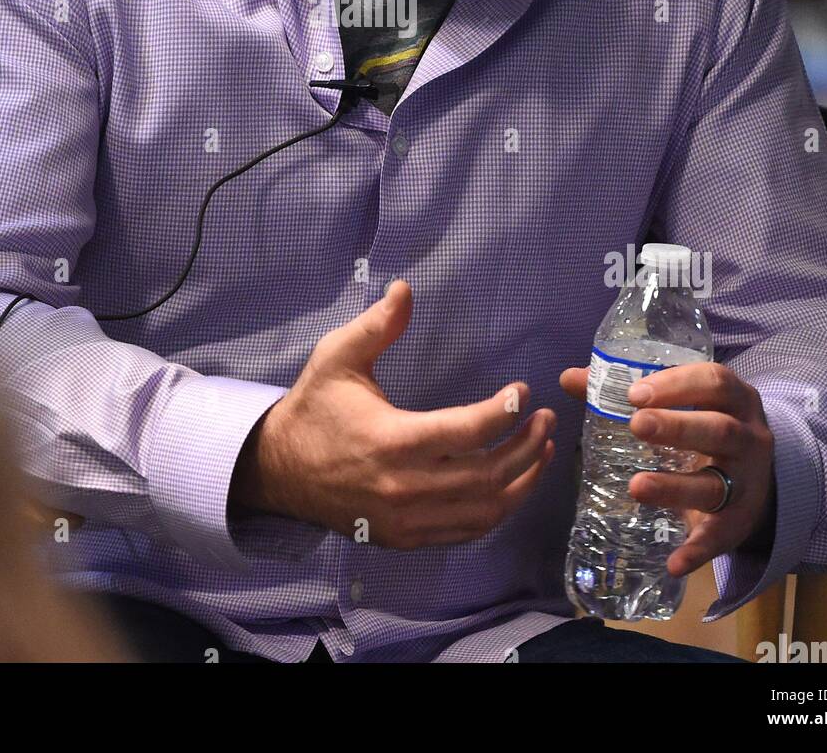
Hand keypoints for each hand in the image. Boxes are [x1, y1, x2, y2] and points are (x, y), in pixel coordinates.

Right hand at [231, 279, 557, 547]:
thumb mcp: (337, 357)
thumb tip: (404, 289)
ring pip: (484, 510)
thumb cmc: (314, 408)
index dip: (502, 411)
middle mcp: (404, 486)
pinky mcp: (407, 537)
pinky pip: (466, 530)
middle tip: (547, 419)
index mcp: (392, 440)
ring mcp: (407, 519)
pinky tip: (513, 483)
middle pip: (487, 474)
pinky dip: (497, 510)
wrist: (280, 470)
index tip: (522, 391)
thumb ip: (376, 326)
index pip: (466, 431)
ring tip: (542, 450)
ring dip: (523, 481)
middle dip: (526, 446)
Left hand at [558, 362, 774, 576]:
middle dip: (677, 427)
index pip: (713, 382)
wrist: (758, 479)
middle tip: (637, 425)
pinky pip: (720, 537)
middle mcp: (748, 437)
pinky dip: (697, 550)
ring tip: (636, 486)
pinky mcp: (740, 522)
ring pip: (715, 484)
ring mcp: (747, 482)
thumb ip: (629, 391)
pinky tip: (673, 562)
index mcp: (734, 399)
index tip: (636, 393)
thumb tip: (569, 377)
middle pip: (719, 429)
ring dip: (676, 487)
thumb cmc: (706, 425)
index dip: (677, 385)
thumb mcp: (683, 405)